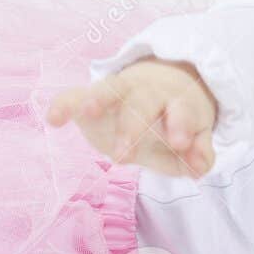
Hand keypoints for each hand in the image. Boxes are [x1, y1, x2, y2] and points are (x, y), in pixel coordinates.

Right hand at [47, 57, 218, 177]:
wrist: (158, 85)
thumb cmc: (175, 121)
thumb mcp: (194, 138)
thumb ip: (198, 153)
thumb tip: (200, 167)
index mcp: (177, 101)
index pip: (181, 110)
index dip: (181, 124)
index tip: (179, 143)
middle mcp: (148, 91)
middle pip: (143, 102)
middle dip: (133, 127)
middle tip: (124, 157)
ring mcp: (119, 90)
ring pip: (110, 89)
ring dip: (99, 99)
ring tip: (88, 112)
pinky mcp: (92, 95)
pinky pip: (75, 95)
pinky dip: (63, 103)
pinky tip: (53, 119)